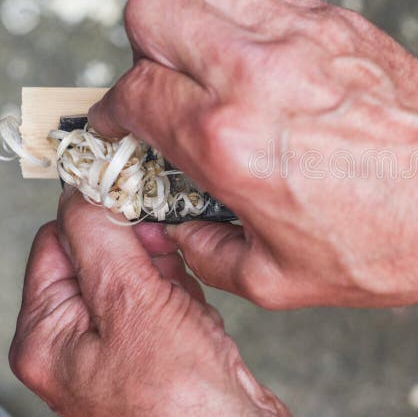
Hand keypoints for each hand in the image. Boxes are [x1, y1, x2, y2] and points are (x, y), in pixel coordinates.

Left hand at [9, 187, 288, 415]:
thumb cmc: (176, 401)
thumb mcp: (131, 302)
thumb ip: (103, 240)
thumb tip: (85, 192)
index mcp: (50, 334)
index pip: (59, 242)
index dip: (97, 215)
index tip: (133, 196)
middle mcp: (79, 342)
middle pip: (102, 256)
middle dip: (140, 248)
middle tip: (166, 251)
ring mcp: (121, 347)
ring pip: (140, 275)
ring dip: (168, 272)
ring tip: (185, 299)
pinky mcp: (159, 350)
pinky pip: (167, 300)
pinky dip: (185, 295)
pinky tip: (197, 315)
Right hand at [88, 0, 417, 308]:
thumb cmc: (401, 238)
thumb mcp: (281, 280)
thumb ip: (209, 251)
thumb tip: (181, 229)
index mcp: (234, 142)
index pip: (133, 93)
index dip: (116, 112)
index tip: (125, 124)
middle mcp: (261, 75)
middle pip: (153, 11)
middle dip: (143, 50)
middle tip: (165, 85)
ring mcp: (302, 39)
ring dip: (194, 20)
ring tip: (213, 62)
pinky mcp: (340, 23)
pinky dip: (250, 15)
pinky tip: (266, 55)